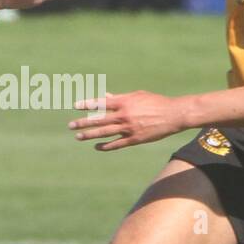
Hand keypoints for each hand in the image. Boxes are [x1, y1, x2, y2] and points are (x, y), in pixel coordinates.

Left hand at [68, 91, 188, 150]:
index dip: (87, 104)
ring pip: (104, 133)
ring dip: (90, 135)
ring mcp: (129, 128)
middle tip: (70, 126)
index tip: (75, 105)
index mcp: (124, 102)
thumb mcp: (137, 96)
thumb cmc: (155, 102)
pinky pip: (116, 144)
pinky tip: (96, 146)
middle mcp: (124, 115)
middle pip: (99, 119)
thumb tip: (105, 97)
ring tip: (78, 136)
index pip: (101, 103)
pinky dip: (105, 146)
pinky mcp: (135, 139)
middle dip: (83, 122)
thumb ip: (119, 98)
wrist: (173, 114)